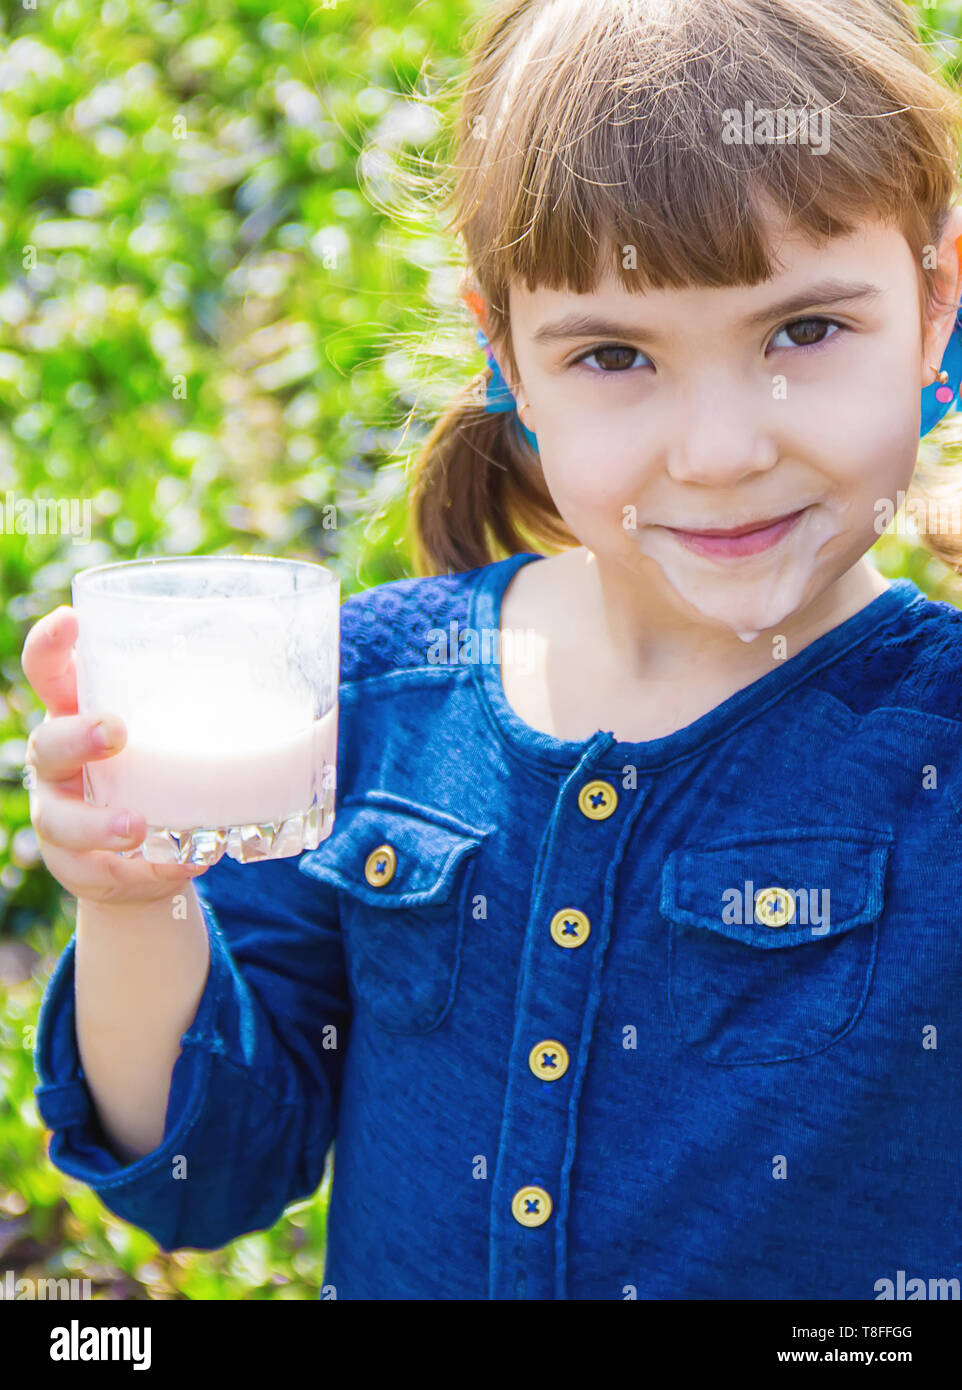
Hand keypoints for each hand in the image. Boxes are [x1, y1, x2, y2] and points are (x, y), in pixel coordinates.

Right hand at [20, 605, 207, 906]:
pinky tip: (171, 868)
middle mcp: (61, 764)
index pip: (50, 672)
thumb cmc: (163, 776)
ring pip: (60, 819)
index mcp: (81, 715)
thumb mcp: (178, 735)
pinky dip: (135, 871)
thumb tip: (309, 664)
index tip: (72, 621)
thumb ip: (213, 704)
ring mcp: (61, 816)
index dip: (50, 646)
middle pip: (50, 743)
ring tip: (136, 826)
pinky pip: (95, 871)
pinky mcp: (75, 866)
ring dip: (98, 823)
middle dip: (79, 736)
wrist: (141, 861)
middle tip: (117, 733)